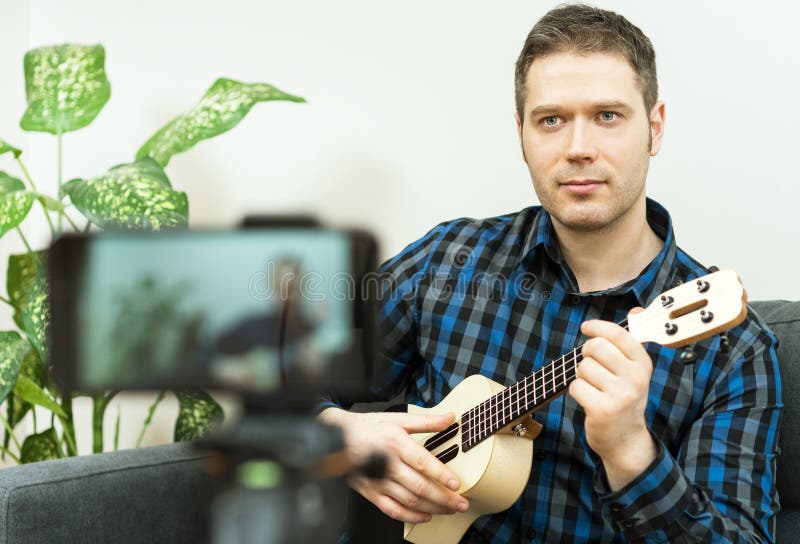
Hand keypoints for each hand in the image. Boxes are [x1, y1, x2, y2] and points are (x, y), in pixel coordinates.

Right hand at [318, 407, 469, 522]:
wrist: (337, 437)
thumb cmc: (368, 427)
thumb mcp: (397, 418)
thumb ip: (426, 421)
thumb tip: (450, 418)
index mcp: (395, 442)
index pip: (422, 462)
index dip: (440, 474)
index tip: (456, 483)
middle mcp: (387, 464)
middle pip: (419, 486)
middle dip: (444, 497)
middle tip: (461, 502)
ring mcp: (378, 481)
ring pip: (410, 500)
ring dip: (433, 507)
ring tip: (449, 509)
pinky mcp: (371, 492)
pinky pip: (392, 510)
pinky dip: (411, 516)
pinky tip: (425, 516)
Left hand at [567, 313, 657, 489]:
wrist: (626, 440)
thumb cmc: (624, 398)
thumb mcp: (634, 371)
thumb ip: (630, 343)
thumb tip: (636, 311)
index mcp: (643, 365)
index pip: (618, 334)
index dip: (598, 326)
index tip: (586, 327)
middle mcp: (635, 379)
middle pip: (596, 347)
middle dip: (586, 354)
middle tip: (591, 366)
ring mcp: (620, 395)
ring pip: (583, 367)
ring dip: (582, 376)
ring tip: (594, 387)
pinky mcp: (603, 409)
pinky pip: (576, 386)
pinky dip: (577, 391)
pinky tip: (589, 400)